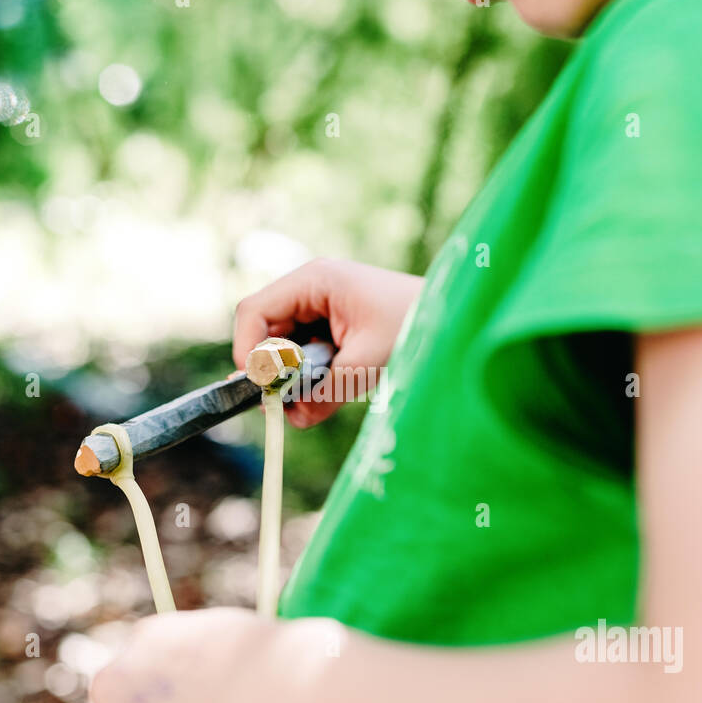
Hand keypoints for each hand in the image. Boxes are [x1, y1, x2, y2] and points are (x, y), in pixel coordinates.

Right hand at [232, 258, 422, 426]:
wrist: (453, 318)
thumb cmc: (414, 324)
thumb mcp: (368, 362)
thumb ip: (326, 392)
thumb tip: (294, 420)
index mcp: (314, 282)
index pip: (254, 311)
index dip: (248, 349)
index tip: (257, 387)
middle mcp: (310, 290)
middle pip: (265, 332)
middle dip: (271, 371)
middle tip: (281, 407)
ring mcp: (319, 308)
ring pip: (283, 348)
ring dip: (291, 379)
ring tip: (312, 402)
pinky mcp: (330, 328)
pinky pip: (303, 356)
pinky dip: (308, 378)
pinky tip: (327, 391)